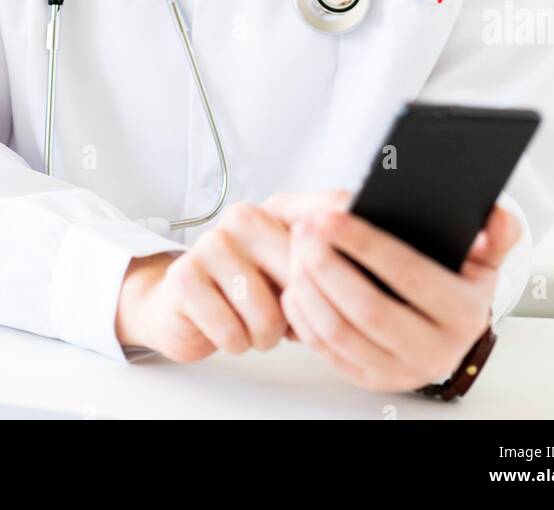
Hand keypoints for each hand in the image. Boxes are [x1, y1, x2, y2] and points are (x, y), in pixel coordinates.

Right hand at [114, 190, 349, 363]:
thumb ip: (325, 261)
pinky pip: (231, 330)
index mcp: (277, 210)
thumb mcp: (291, 276)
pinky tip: (227, 327)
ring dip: (263, 336)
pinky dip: (235, 342)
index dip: (347, 246)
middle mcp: (245, 217)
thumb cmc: (247, 292)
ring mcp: (212, 242)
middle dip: (296, 317)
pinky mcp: (185, 275)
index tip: (361, 265)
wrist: (182, 306)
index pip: (325, 219)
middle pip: (299, 281)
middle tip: (283, 319)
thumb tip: (371, 260)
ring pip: (265, 314)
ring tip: (252, 324)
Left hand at [279, 199, 522, 391]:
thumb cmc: (460, 280)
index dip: (365, 244)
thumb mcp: (486, 256)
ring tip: (296, 250)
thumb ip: (498, 232)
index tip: (330, 215)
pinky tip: (296, 282)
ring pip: (341, 332)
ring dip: (310, 288)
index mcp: (465, 314)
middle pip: (367, 309)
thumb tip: (496, 218)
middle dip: (328, 265)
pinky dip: (305, 316)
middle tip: (303, 229)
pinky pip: (327, 351)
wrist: (451, 330)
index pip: (408, 275)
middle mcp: (435, 351)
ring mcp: (401, 371)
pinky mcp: (371, 380)